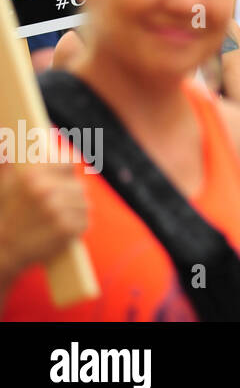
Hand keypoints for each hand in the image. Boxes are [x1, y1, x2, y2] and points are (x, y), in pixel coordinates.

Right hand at [0, 146, 88, 280]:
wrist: (3, 251)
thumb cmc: (6, 215)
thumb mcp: (6, 185)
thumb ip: (10, 162)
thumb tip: (5, 136)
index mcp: (32, 176)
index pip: (67, 162)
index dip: (65, 172)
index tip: (63, 179)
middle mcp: (46, 190)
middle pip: (78, 185)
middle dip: (70, 196)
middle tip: (56, 207)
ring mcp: (57, 210)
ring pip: (84, 204)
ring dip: (76, 211)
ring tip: (58, 219)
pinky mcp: (67, 229)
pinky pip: (85, 221)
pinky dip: (78, 226)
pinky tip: (63, 230)